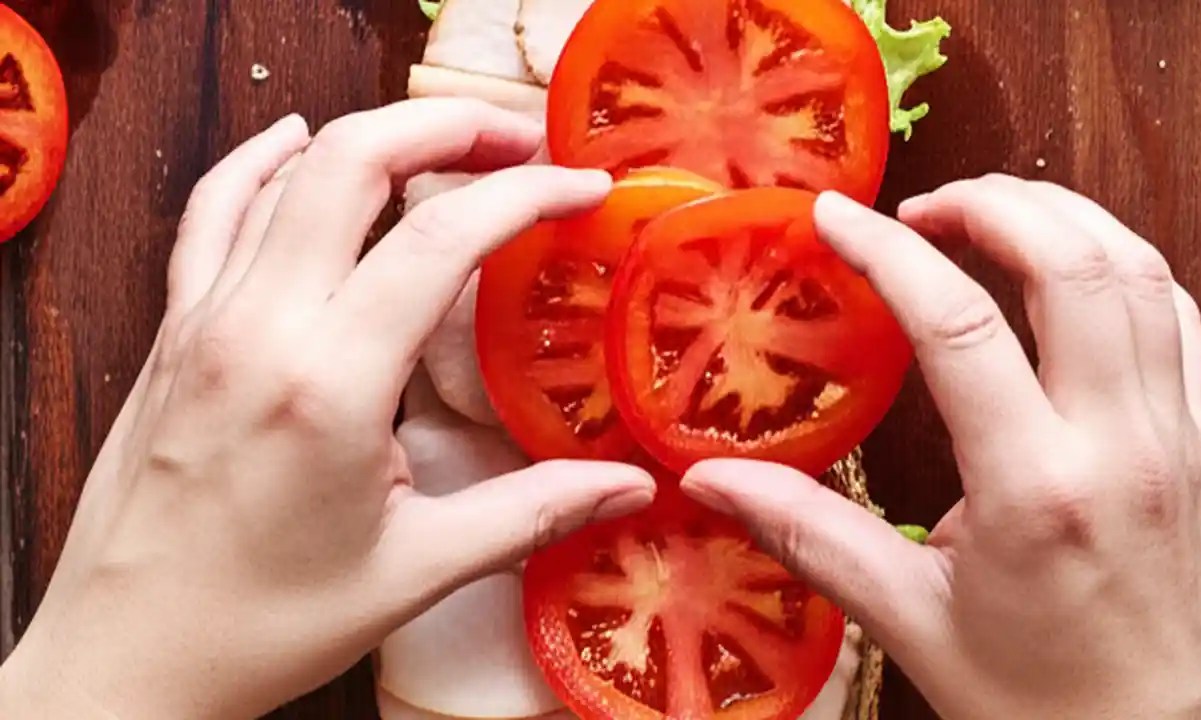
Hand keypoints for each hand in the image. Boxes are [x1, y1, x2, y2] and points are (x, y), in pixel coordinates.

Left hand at [0, 99, 654, 719]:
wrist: (125, 658)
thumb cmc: (263, 624)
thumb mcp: (415, 571)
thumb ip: (532, 512)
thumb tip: (629, 489)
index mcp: (329, 384)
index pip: (440, 237)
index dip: (524, 192)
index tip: (580, 184)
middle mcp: (259, 326)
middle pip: (356, 161)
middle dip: (450, 127)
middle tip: (520, 136)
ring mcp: (204, 318)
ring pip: (286, 172)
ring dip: (374, 134)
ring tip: (445, 138)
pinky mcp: (173, 330)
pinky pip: (212, 210)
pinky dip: (260, 161)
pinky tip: (296, 140)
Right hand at [682, 176, 1200, 718]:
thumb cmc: (1037, 703)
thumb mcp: (906, 621)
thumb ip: (807, 535)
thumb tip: (712, 479)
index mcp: (1037, 489)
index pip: (960, 326)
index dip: (890, 253)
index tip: (836, 221)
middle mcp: (1121, 445)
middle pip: (1073, 262)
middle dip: (990, 206)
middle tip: (922, 210)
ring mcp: (1175, 438)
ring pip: (1140, 272)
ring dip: (1062, 219)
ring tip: (991, 217)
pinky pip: (1181, 319)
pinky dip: (1124, 267)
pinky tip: (1073, 271)